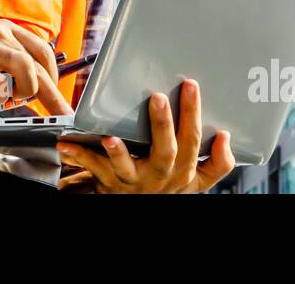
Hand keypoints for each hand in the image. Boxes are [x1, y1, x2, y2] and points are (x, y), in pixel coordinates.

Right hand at [0, 20, 72, 114]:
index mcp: (3, 29)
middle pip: (39, 63)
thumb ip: (3, 57)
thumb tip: (26, 79)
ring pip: (26, 69)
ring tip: (13, 100)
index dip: (54, 73)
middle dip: (52, 93)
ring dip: (26, 90)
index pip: (42, 49)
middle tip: (59, 112)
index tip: (56, 92)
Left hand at [56, 79, 234, 192]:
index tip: (191, 86)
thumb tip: (226, 138)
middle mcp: (160, 176)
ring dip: (118, 151)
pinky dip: (80, 155)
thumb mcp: (198, 180)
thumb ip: (217, 163)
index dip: (193, 115)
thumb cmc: (169, 186)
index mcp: (183, 171)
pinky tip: (68, 144)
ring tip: (109, 136)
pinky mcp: (109, 181)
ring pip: (127, 166)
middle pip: (166, 150)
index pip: (193, 141)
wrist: (142, 207)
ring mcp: (134, 179)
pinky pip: (93, 168)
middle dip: (162, 124)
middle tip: (158, 98)